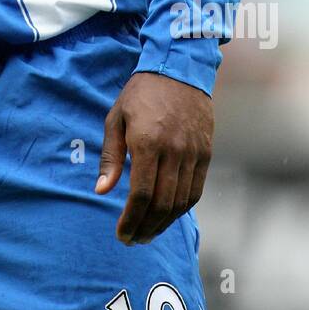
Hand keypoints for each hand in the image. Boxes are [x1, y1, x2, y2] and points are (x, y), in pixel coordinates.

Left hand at [95, 72, 212, 244]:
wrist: (179, 69)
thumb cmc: (140, 93)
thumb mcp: (116, 119)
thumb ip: (110, 157)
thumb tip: (102, 190)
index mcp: (147, 142)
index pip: (141, 194)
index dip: (131, 219)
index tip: (121, 234)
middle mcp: (173, 151)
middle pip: (162, 204)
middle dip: (146, 228)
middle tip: (133, 240)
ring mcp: (193, 153)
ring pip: (181, 201)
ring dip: (164, 224)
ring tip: (148, 233)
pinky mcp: (206, 153)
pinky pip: (196, 190)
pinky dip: (182, 208)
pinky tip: (168, 215)